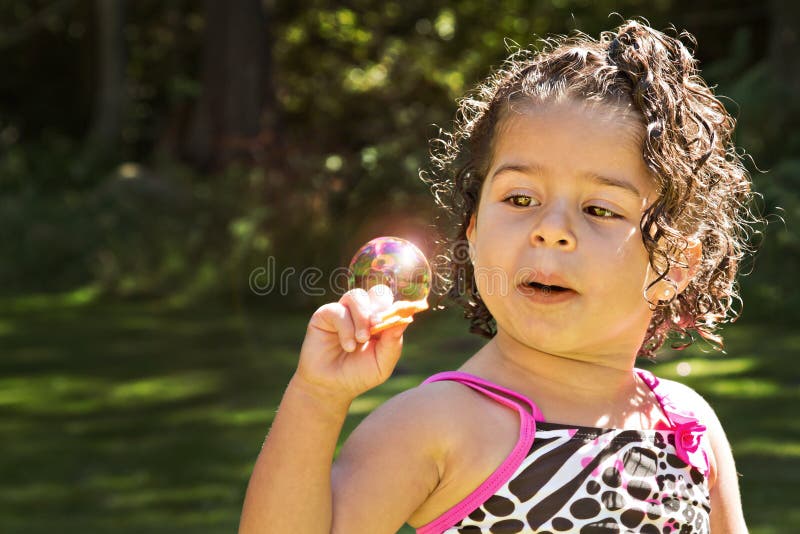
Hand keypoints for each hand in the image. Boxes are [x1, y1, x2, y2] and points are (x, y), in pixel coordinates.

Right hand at [293, 285, 411, 403]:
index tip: (399, 317)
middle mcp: (363, 312)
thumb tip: (406, 319)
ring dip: (361, 318)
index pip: (392, 303)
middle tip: (377, 326)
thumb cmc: (358, 374)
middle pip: (377, 292)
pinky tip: (348, 346)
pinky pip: (339, 310)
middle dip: (379, 307)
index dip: (397, 307)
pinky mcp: (326, 314)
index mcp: (380, 321)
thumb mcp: (382, 363)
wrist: (331, 387)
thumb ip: (393, 342)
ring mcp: (344, 311)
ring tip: (361, 339)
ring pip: (357, 296)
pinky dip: (346, 328)